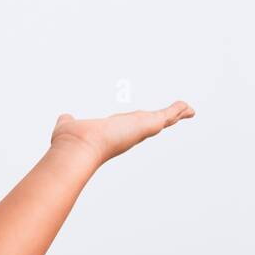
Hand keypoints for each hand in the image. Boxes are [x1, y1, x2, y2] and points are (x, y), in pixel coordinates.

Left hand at [49, 100, 194, 167]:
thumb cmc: (71, 141)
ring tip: (188, 110)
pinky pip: (168, 115)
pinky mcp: (149, 124)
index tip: (143, 122)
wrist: (79, 147)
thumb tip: (65, 118)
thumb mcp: (69, 126)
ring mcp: (140, 130)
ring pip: (162, 121)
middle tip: (173, 116)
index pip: (128, 127)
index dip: (136, 124)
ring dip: (175, 115)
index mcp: (113, 134)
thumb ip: (68, 122)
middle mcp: (129, 134)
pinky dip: (179, 110)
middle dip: (161, 121)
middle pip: (150, 125)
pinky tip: (189, 108)